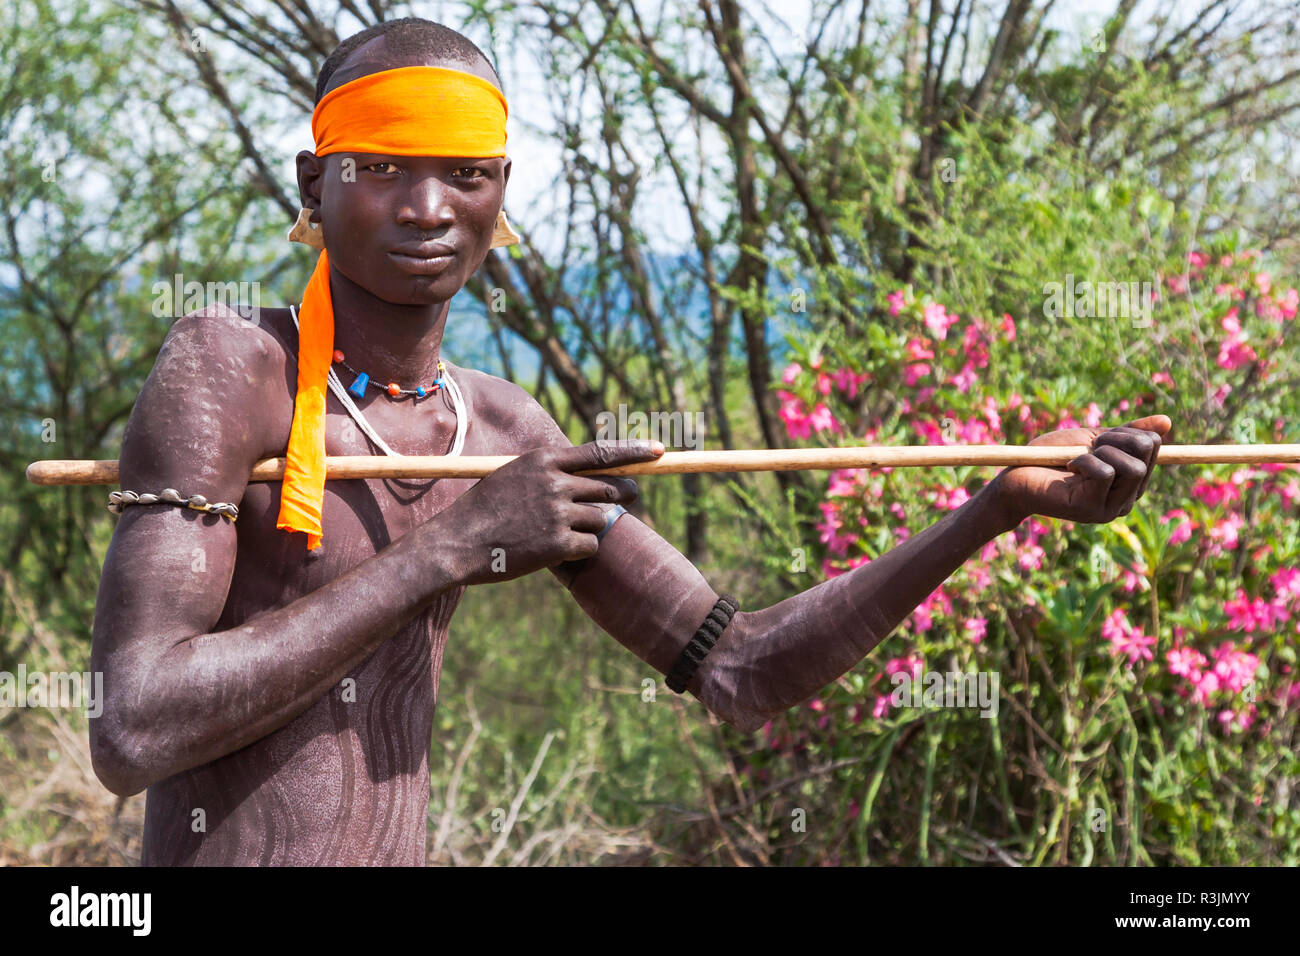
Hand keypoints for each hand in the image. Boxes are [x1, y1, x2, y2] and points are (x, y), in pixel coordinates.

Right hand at [435, 439, 663, 584]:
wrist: (457, 543)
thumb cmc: (483, 511)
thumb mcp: (512, 476)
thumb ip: (548, 472)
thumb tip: (584, 475)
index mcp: (544, 460)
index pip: (600, 452)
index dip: (633, 452)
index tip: (658, 451)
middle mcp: (556, 482)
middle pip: (608, 487)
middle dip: (622, 494)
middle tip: (629, 497)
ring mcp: (559, 513)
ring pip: (600, 519)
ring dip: (589, 527)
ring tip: (560, 533)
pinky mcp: (559, 543)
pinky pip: (590, 546)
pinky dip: (580, 550)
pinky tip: (556, 552)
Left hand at [990, 414, 1170, 526]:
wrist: (1015, 478)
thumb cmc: (1051, 458)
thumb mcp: (1092, 439)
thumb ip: (1127, 433)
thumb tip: (1168, 422)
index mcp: (1130, 480)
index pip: (1152, 444)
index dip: (1126, 430)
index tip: (1099, 437)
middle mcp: (1126, 498)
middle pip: (1147, 452)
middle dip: (1116, 437)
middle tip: (1089, 446)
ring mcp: (1111, 508)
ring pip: (1133, 467)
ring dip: (1103, 451)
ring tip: (1078, 457)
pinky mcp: (1092, 510)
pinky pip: (1106, 474)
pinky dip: (1085, 462)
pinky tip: (1069, 467)